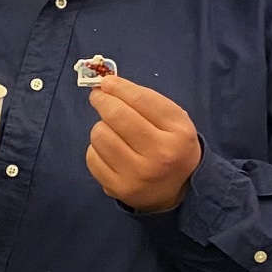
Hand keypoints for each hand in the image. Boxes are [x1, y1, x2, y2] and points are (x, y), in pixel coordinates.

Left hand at [85, 76, 202, 212]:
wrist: (179, 188)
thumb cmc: (173, 145)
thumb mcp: (174, 119)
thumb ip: (145, 98)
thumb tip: (107, 84)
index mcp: (177, 134)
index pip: (141, 101)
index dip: (118, 87)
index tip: (106, 82)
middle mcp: (159, 156)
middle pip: (117, 116)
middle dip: (103, 101)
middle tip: (99, 97)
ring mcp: (137, 175)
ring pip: (100, 136)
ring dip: (101, 127)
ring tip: (112, 131)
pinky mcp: (117, 188)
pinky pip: (92, 157)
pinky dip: (96, 149)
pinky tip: (109, 151)